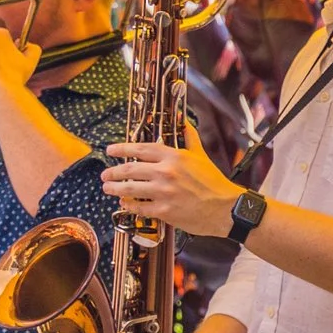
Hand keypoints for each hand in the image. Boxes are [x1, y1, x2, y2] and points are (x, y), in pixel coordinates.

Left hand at [103, 122, 242, 235]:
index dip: (122, 149)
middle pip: (129, 169)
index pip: (140, 149)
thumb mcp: (201, 156)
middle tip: (105, 175)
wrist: (226, 208)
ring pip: (129, 189)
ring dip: (115, 189)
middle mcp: (166, 172)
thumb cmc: (214, 183)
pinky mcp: (164, 210)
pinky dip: (128, 206)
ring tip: (108, 189)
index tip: (111, 150)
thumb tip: (184, 122)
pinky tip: (124, 204)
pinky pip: (139, 208)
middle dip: (113, 172)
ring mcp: (163, 192)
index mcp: (174, 156)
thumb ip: (189, 138)